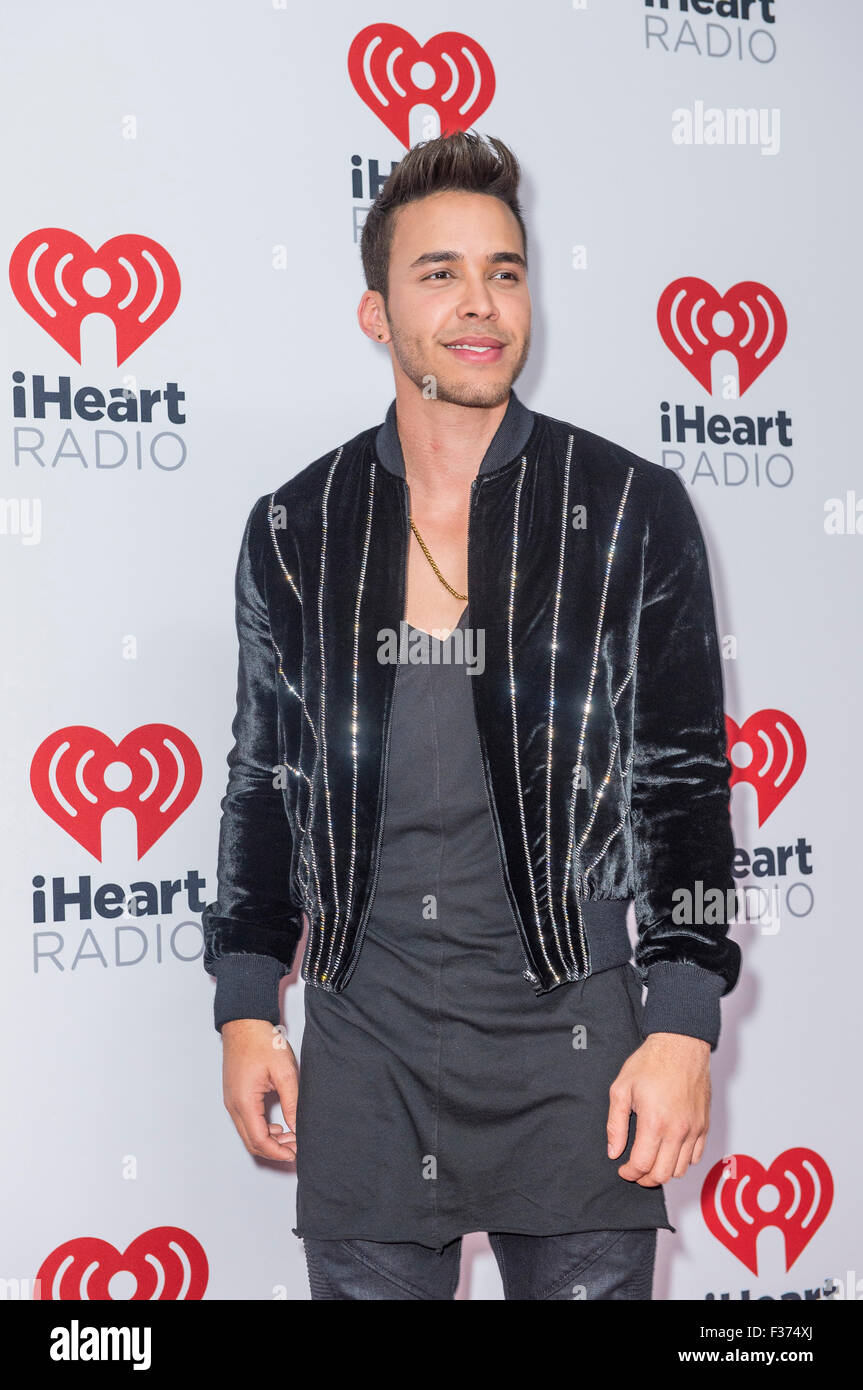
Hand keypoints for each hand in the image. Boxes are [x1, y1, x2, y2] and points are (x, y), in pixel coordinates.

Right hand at [221, 1018, 298, 1162]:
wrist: (244, 1022)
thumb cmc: (261, 1042)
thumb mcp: (284, 1072)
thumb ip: (292, 1102)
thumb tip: (298, 1127)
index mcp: (244, 1101)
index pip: (259, 1140)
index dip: (278, 1152)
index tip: (295, 1155)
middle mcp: (233, 1105)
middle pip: (251, 1142)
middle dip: (274, 1150)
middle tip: (297, 1147)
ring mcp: (231, 1101)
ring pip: (248, 1133)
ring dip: (268, 1140)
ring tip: (292, 1135)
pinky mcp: (234, 1095)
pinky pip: (246, 1121)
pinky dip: (262, 1129)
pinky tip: (278, 1125)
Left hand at [607, 1032, 710, 1185]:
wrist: (680, 1045)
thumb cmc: (650, 1062)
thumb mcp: (621, 1089)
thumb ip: (615, 1124)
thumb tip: (614, 1151)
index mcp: (654, 1122)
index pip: (642, 1165)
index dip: (629, 1173)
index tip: (623, 1169)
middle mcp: (678, 1130)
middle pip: (662, 1174)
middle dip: (645, 1178)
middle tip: (635, 1170)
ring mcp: (694, 1129)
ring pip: (680, 1169)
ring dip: (663, 1171)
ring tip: (651, 1160)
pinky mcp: (704, 1125)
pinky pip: (696, 1156)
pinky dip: (682, 1161)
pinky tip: (669, 1151)